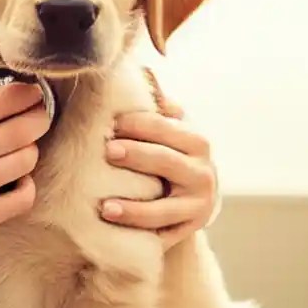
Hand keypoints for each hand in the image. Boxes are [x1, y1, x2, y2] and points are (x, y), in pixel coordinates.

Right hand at [0, 81, 51, 267]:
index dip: (26, 94)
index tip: (33, 93)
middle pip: (19, 130)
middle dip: (39, 118)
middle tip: (41, 116)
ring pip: (24, 162)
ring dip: (30, 151)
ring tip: (22, 149)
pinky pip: (20, 199)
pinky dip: (26, 185)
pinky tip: (16, 180)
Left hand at [100, 97, 218, 249]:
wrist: (194, 196)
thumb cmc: (170, 152)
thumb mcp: (170, 128)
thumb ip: (157, 106)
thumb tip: (140, 71)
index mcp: (196, 141)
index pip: (168, 128)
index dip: (140, 124)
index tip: (113, 123)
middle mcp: (203, 173)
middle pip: (168, 163)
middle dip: (138, 156)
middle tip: (108, 151)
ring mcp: (197, 206)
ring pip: (165, 209)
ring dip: (134, 210)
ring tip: (105, 208)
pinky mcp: (186, 231)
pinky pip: (162, 236)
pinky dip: (140, 235)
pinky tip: (116, 232)